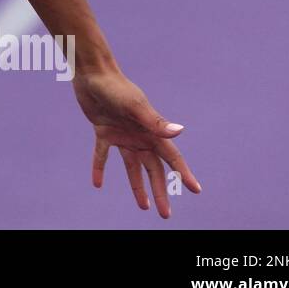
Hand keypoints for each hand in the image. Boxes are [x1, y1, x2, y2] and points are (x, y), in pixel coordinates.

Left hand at [72, 68, 201, 217]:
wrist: (92, 73)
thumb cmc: (116, 87)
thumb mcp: (135, 106)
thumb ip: (155, 121)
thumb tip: (179, 132)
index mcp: (152, 131)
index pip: (171, 157)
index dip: (183, 174)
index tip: (196, 190)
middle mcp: (140, 136)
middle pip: (153, 169)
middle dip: (160, 190)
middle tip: (166, 214)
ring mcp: (123, 135)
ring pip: (133, 167)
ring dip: (138, 186)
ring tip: (144, 207)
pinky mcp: (104, 131)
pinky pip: (102, 155)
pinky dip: (100, 168)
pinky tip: (96, 183)